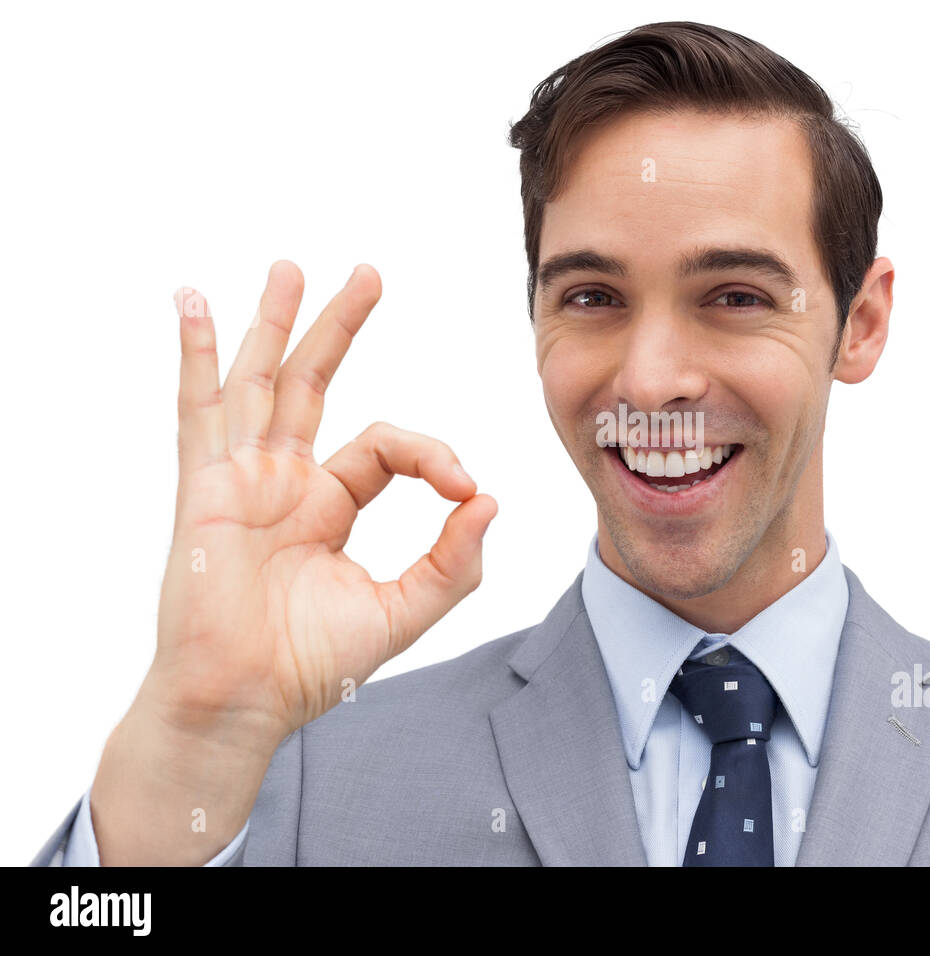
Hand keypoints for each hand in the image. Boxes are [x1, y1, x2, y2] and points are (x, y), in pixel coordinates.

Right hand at [146, 260, 497, 743]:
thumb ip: (452, 561)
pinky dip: (196, 356)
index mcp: (329, 503)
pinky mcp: (204, 487)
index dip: (430, 452)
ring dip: (274, 323)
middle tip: (369, 275)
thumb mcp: (402, 609)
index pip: (384, 444)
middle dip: (340, 327)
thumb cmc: (312, 663)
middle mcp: (283, 480)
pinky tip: (194, 304)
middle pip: (314, 383)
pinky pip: (198, 410)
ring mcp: (241, 478)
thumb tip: (490, 500)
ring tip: (290, 267)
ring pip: (260, 381)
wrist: (246, 699)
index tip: (462, 486)